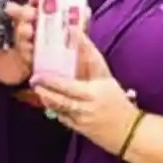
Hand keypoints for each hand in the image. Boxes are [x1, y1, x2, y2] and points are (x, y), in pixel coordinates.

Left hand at [32, 28, 139, 154]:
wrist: (129, 130)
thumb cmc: (116, 98)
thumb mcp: (104, 76)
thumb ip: (89, 55)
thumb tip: (76, 32)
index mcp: (92, 92)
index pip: (67, 86)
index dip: (51, 81)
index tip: (39, 74)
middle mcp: (85, 107)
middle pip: (59, 99)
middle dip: (44, 90)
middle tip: (33, 81)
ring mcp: (81, 120)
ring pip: (58, 110)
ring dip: (46, 100)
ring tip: (37, 90)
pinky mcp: (79, 130)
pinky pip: (62, 119)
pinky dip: (54, 110)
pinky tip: (49, 101)